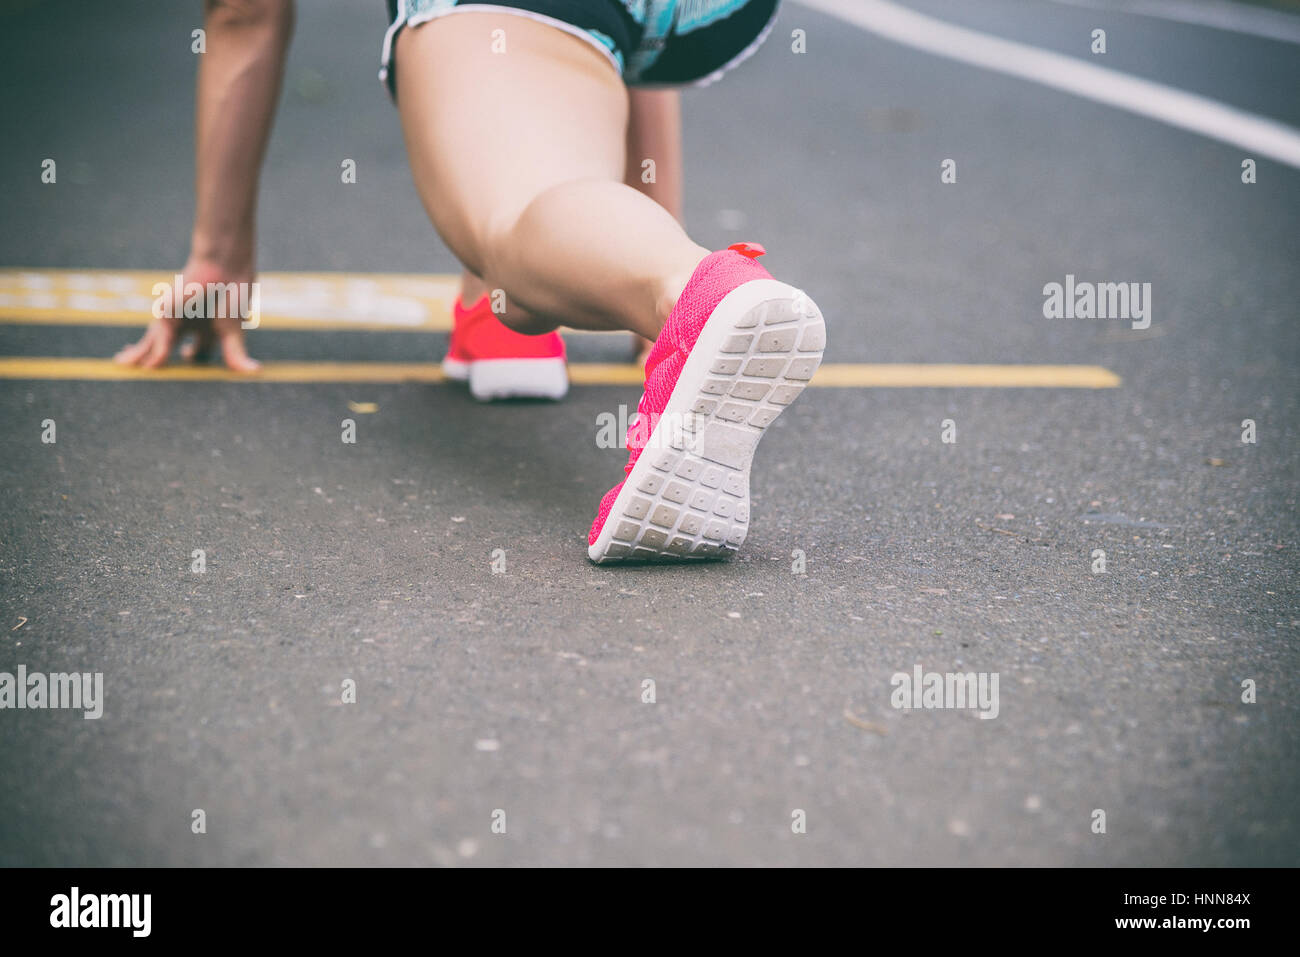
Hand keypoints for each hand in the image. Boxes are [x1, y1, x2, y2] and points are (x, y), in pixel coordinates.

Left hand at [114, 259, 260, 371]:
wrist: (224, 266)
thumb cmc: (233, 293)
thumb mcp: (233, 330)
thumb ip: (235, 353)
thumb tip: (255, 372)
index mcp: (207, 326)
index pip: (198, 350)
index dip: (193, 358)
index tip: (187, 363)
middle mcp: (188, 322)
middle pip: (168, 344)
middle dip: (156, 356)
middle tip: (145, 368)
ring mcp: (175, 317)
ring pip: (156, 340)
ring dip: (142, 355)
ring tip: (124, 363)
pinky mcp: (166, 312)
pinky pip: (159, 338)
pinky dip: (155, 353)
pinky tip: (151, 365)